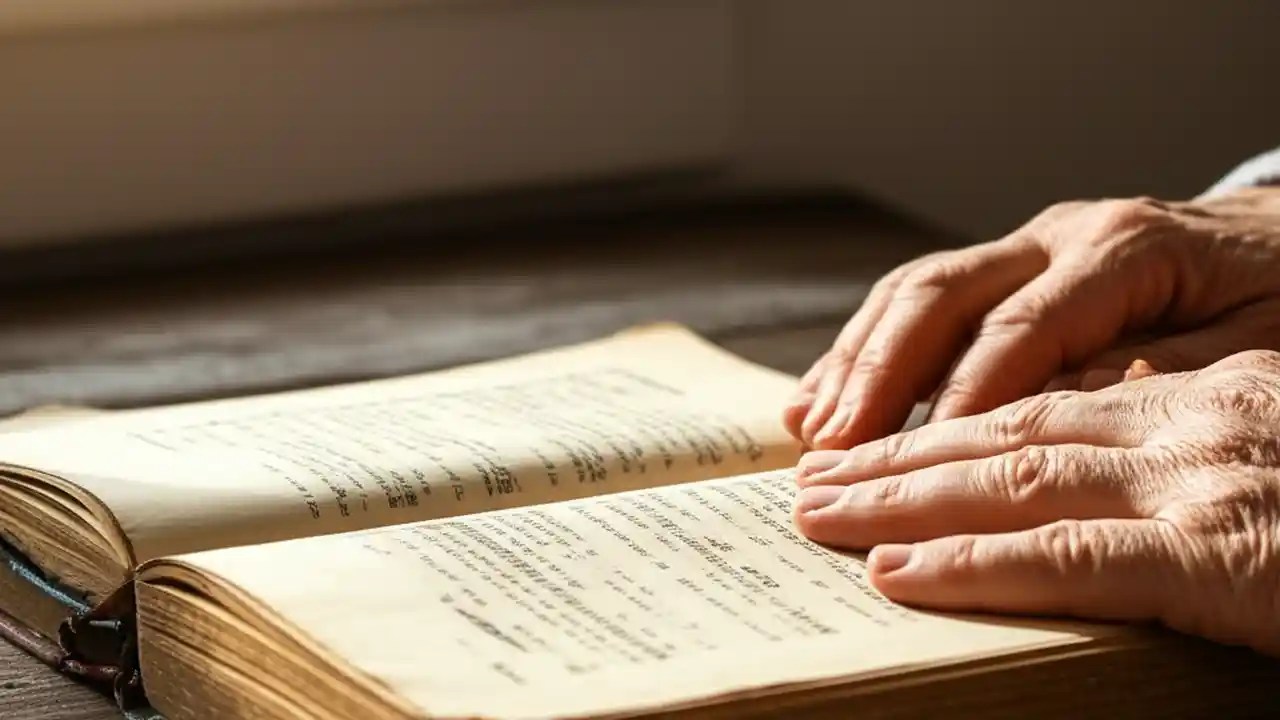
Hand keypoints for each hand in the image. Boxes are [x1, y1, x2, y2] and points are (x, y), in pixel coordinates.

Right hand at [785, 187, 1279, 449]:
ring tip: (812, 432)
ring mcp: (1026, 247)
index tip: (921, 463)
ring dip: (856, 364)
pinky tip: (825, 399)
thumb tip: (1064, 415)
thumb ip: (1168, 374)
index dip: (963, 397)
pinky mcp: (1008, 270)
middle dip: (879, 375)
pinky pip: (920, 305)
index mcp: (1124, 250)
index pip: (1021, 328)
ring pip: (914, 294)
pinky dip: (867, 353)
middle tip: (836, 449)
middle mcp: (1059, 236)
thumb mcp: (1261, 345)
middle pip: (941, 296)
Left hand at [792, 350, 1279, 655]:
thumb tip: (1086, 479)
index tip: (869, 447)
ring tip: (819, 514)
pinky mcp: (1219, 551)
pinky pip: (1069, 555)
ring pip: (1014, 477)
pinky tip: (896, 571)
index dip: (943, 426)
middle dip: (894, 453)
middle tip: (814, 476)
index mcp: (1204, 394)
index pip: (1042, 403)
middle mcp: (1188, 420)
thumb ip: (1183, 452)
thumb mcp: (1276, 454)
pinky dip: (972, 562)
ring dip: (900, 496)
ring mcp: (1201, 479)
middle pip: (1004, 427)